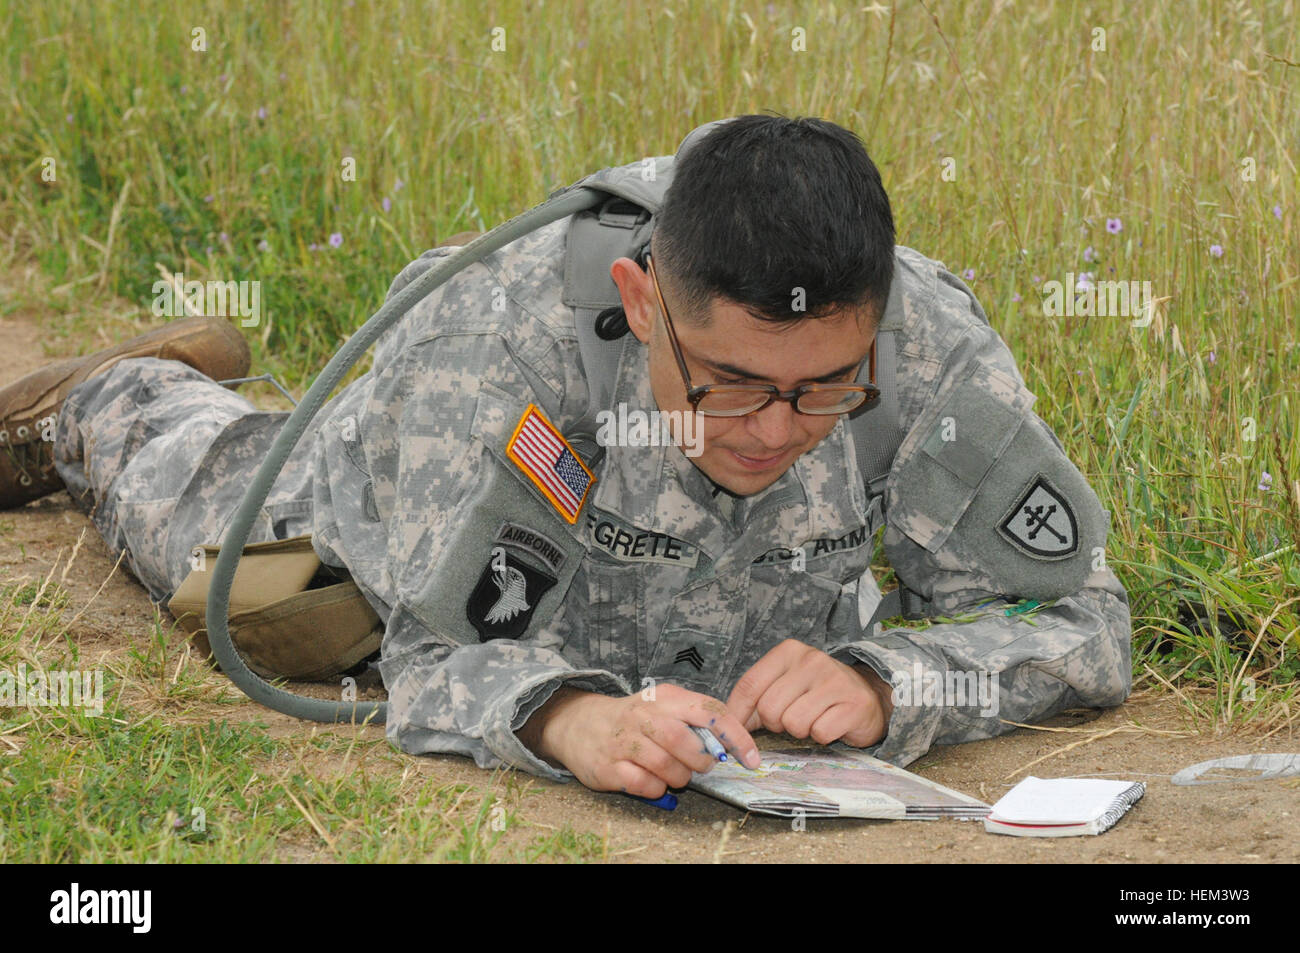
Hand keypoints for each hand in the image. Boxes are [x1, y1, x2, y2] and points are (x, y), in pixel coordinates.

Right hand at [519, 683, 760, 797]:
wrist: (579, 724)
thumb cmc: (634, 719)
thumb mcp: (664, 706)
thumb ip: (695, 720)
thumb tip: (731, 747)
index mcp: (664, 696)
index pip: (708, 710)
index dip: (735, 736)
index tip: (751, 758)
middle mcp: (642, 715)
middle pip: (684, 740)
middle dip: (700, 761)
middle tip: (700, 766)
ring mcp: (623, 741)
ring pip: (667, 767)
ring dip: (679, 777)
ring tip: (674, 773)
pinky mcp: (608, 767)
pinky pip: (645, 785)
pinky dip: (656, 788)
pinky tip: (651, 780)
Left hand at [726, 639, 892, 747]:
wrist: (868, 695)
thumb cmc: (818, 693)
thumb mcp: (786, 686)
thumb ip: (757, 700)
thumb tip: (730, 724)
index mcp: (789, 652)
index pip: (749, 685)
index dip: (737, 714)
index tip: (735, 732)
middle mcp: (811, 660)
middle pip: (769, 709)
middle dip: (776, 724)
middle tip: (792, 719)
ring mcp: (834, 680)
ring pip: (793, 723)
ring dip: (801, 731)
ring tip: (813, 719)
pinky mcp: (854, 703)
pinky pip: (820, 733)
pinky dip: (822, 737)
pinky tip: (831, 723)